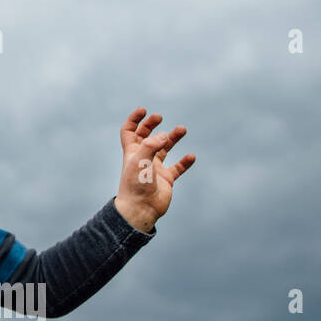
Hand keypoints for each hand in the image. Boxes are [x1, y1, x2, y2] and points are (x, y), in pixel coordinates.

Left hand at [114, 107, 196, 231]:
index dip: (134, 120)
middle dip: (152, 125)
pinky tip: (191, 156)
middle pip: (146, 137)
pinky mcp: (166, 180)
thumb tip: (165, 135)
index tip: (144, 110)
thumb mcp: (140, 161)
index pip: (129, 131)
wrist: (141, 209)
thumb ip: (151, 145)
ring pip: (164, 149)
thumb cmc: (136, 185)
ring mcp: (155, 169)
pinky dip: (184, 162)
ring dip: (172, 139)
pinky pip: (177, 168)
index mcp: (132, 152)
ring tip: (183, 129)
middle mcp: (143, 158)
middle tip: (160, 117)